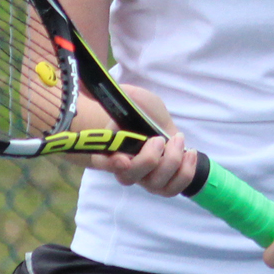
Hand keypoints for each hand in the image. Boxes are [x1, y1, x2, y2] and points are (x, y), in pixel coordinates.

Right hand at [81, 84, 198, 197]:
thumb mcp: (134, 98)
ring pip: (155, 183)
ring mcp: (143, 180)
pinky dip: (186, 172)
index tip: (123, 158)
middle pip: (130, 177)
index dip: (110, 164)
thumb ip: (117, 94)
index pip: (102, 163)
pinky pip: (174, 189)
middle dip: (149, 158)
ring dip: (172, 161)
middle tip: (159, 139)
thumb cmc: (145, 112)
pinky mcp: (162, 186)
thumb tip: (83, 84)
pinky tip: (189, 153)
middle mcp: (124, 169)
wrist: (162, 126)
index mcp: (110, 149)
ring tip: (178, 140)